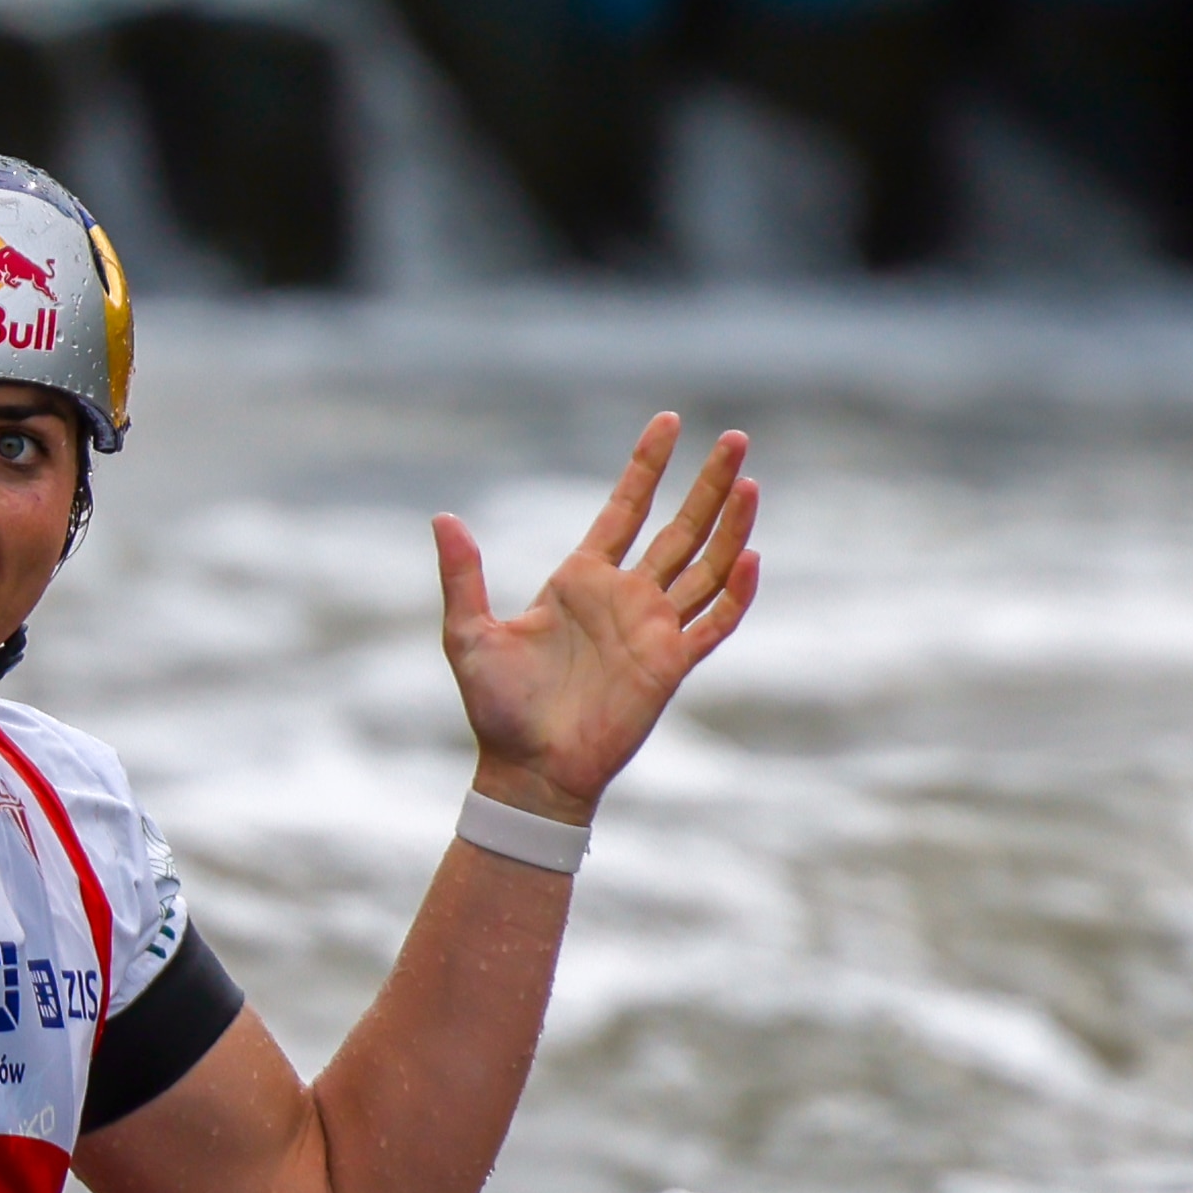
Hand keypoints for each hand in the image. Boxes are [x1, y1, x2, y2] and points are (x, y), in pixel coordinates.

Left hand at [434, 413, 758, 824]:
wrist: (527, 769)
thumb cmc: (497, 709)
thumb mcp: (468, 634)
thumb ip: (462, 576)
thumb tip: (443, 518)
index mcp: (580, 581)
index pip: (624, 509)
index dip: (647, 466)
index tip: (670, 422)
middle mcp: (624, 597)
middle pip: (679, 527)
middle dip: (707, 483)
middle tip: (736, 436)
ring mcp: (652, 629)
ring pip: (706, 565)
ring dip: (730, 525)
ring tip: (749, 480)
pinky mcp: (670, 665)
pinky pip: (713, 622)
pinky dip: (735, 593)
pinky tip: (750, 556)